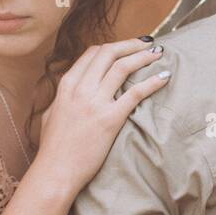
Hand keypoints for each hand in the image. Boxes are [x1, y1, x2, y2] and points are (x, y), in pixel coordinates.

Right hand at [36, 37, 169, 195]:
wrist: (56, 171)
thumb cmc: (53, 149)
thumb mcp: (52, 115)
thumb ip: (63, 98)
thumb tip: (72, 89)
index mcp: (66, 85)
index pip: (92, 53)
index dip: (113, 46)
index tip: (127, 46)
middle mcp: (80, 89)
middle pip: (109, 53)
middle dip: (131, 44)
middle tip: (148, 43)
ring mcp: (95, 103)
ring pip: (123, 67)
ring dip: (143, 56)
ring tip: (158, 53)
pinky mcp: (110, 119)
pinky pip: (135, 93)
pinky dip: (152, 82)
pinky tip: (164, 78)